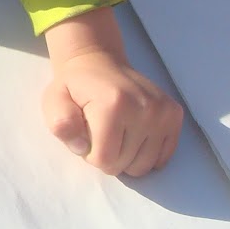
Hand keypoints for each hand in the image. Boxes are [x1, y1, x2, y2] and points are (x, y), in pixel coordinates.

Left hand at [40, 6, 182, 176]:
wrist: (98, 63)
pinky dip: (146, 154)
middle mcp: (145, 107)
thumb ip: (61, 124)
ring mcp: (164, 111)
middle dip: (109, 155)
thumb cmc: (74, 87)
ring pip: (145, 166)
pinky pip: (163, 158)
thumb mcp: (55, 101)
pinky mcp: (175, 114)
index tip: (86, 135)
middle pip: (126, 165)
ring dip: (127, 157)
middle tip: (101, 131)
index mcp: (113, 105)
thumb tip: (81, 148)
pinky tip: (134, 135)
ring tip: (117, 132)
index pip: (105, 160)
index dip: (90, 154)